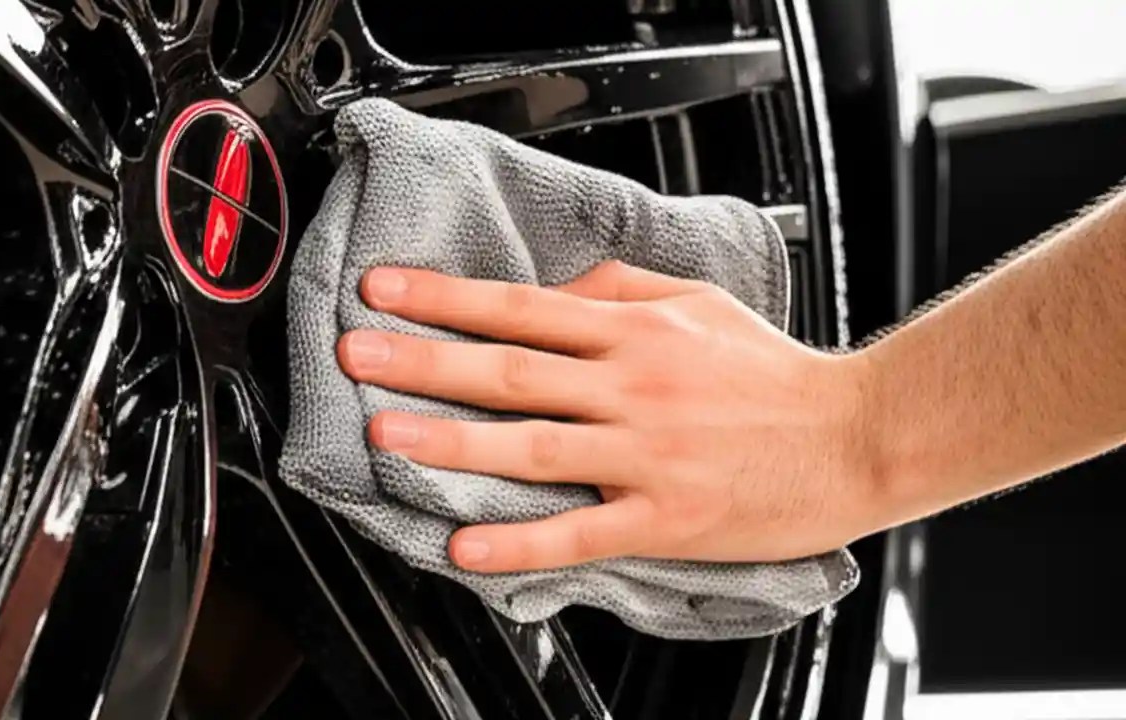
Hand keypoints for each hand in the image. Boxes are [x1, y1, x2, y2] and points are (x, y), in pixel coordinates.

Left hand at [336, 260, 883, 572]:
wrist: (855, 436)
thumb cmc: (774, 373)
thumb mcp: (698, 303)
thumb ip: (618, 288)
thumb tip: (550, 283)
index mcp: (638, 333)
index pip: (523, 307)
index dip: (447, 297)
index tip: (387, 290)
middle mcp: (634, 387)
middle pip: (511, 370)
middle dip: (424, 360)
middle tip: (357, 355)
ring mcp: (648, 454)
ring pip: (534, 446)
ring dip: (452, 440)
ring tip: (388, 435)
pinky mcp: (666, 517)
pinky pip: (580, 531)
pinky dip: (520, 541)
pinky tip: (467, 544)